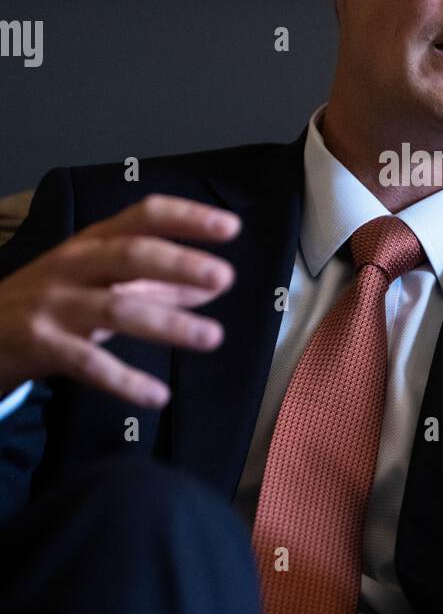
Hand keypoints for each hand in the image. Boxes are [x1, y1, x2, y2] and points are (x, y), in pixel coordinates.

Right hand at [0, 194, 241, 407]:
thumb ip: (156, 285)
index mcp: (92, 243)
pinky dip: (124, 380)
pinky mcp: (39, 344)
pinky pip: (88, 362)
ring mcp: (54, 303)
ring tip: (213, 337)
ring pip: (115, 309)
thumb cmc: (50, 302)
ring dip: (167, 323)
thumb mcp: (99, 283)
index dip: (187, 219)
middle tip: (224, 277)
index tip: (230, 228)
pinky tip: (157, 396)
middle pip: (130, 255)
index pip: (143, 216)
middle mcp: (73, 265)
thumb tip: (213, 286)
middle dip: (179, 263)